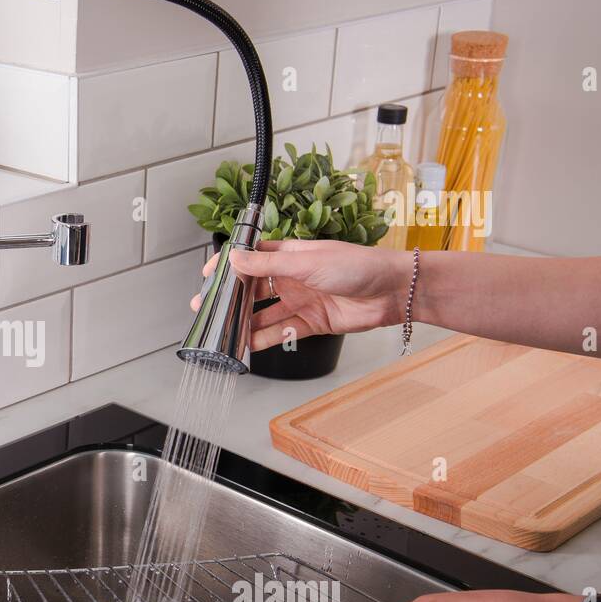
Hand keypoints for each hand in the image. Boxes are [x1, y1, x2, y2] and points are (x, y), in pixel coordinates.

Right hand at [191, 240, 414, 351]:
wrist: (392, 291)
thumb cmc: (357, 266)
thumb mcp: (306, 263)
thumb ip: (268, 266)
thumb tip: (235, 260)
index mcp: (290, 256)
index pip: (252, 258)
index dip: (230, 266)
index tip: (209, 275)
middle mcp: (292, 278)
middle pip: (254, 289)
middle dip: (230, 299)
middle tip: (207, 309)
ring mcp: (301, 301)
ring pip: (265, 314)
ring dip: (244, 323)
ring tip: (222, 332)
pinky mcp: (311, 323)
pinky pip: (283, 332)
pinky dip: (265, 340)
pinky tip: (248, 345)